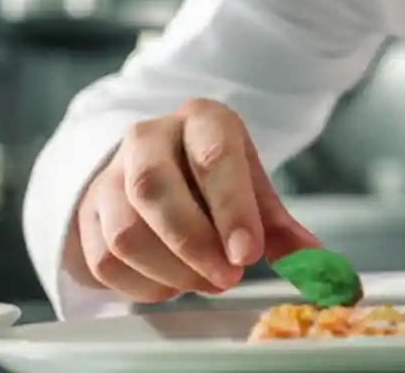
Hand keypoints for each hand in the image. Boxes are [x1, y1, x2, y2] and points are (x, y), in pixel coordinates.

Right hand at [63, 98, 319, 302]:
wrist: (157, 171)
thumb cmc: (212, 181)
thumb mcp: (251, 190)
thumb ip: (280, 229)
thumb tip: (317, 267)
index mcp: (201, 120)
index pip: (212, 155)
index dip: (231, 208)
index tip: (249, 253)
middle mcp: (148, 138)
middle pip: (155, 189)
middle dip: (194, 245)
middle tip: (228, 277)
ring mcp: (110, 175)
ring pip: (126, 232)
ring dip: (171, 271)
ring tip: (205, 280)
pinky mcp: (87, 214)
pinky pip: (105, 260)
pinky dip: (143, 285)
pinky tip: (172, 282)